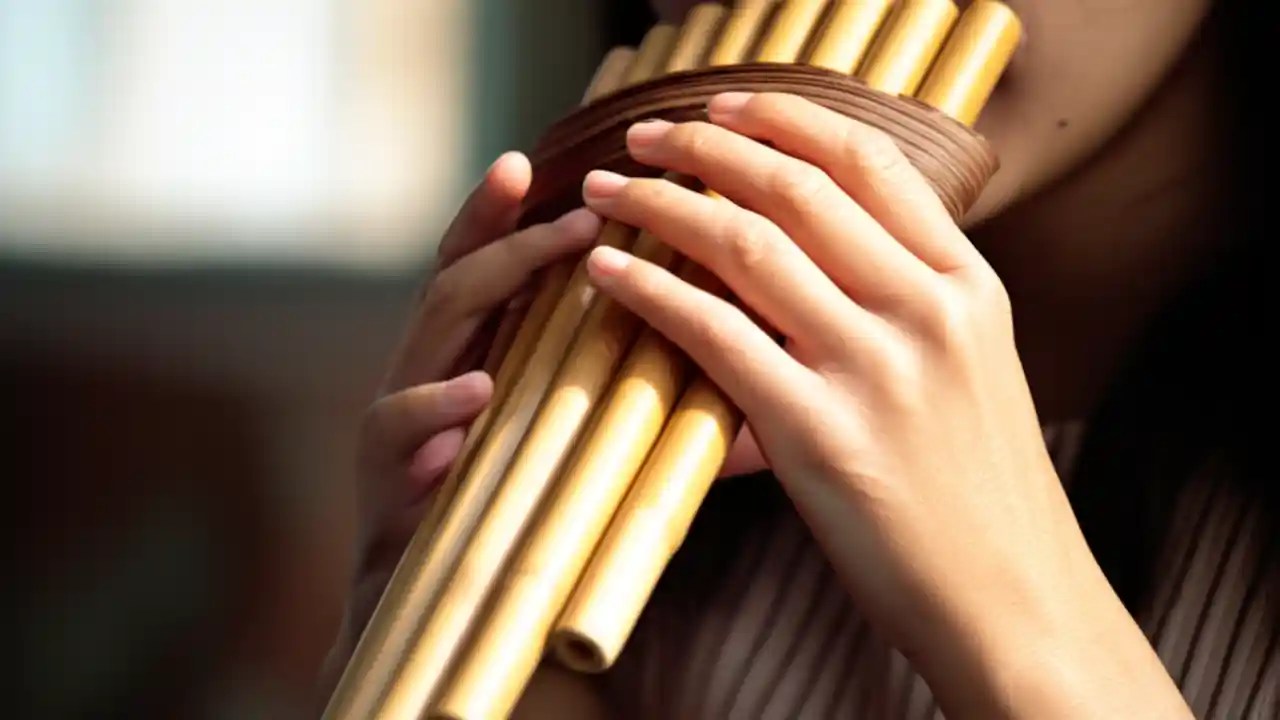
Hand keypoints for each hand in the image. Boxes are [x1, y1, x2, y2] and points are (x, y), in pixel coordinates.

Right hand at [318, 152, 600, 701]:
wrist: (435, 620)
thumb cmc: (506, 518)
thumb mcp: (543, 440)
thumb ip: (575, 387)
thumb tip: (671, 338)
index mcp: (459, 362)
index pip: (473, 272)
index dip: (494, 217)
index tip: (528, 164)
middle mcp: (420, 381)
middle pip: (453, 288)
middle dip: (507, 242)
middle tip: (577, 214)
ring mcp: (393, 432)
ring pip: (422, 347)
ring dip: (480, 304)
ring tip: (539, 262)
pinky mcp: (379, 488)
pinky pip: (394, 440)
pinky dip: (432, 415)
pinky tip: (474, 397)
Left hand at [579, 93, 1189, 718]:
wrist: (1013, 603)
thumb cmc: (982, 495)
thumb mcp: (970, 371)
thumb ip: (905, 305)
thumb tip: (804, 262)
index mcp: (966, 286)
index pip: (869, 162)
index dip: (785, 120)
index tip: (724, 108)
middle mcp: (925, 310)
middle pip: (797, 188)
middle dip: (705, 147)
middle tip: (644, 138)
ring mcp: (875, 369)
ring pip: (747, 246)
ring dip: (661, 206)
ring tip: (608, 194)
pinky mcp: (820, 436)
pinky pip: (715, 334)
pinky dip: (651, 292)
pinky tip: (610, 275)